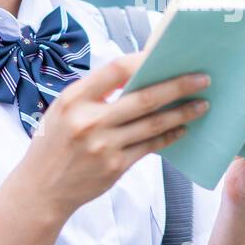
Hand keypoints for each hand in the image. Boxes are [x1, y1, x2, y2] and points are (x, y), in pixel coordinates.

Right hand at [17, 52, 210, 221]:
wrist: (41, 190)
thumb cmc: (55, 144)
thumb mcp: (63, 110)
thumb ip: (95, 93)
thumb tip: (137, 73)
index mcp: (74, 100)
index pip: (115, 69)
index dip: (144, 60)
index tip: (167, 55)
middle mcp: (89, 121)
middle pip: (144, 98)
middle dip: (178, 86)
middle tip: (203, 79)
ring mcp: (104, 146)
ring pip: (153, 124)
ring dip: (182, 113)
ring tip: (202, 104)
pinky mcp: (115, 167)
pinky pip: (150, 147)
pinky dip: (169, 136)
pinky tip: (182, 128)